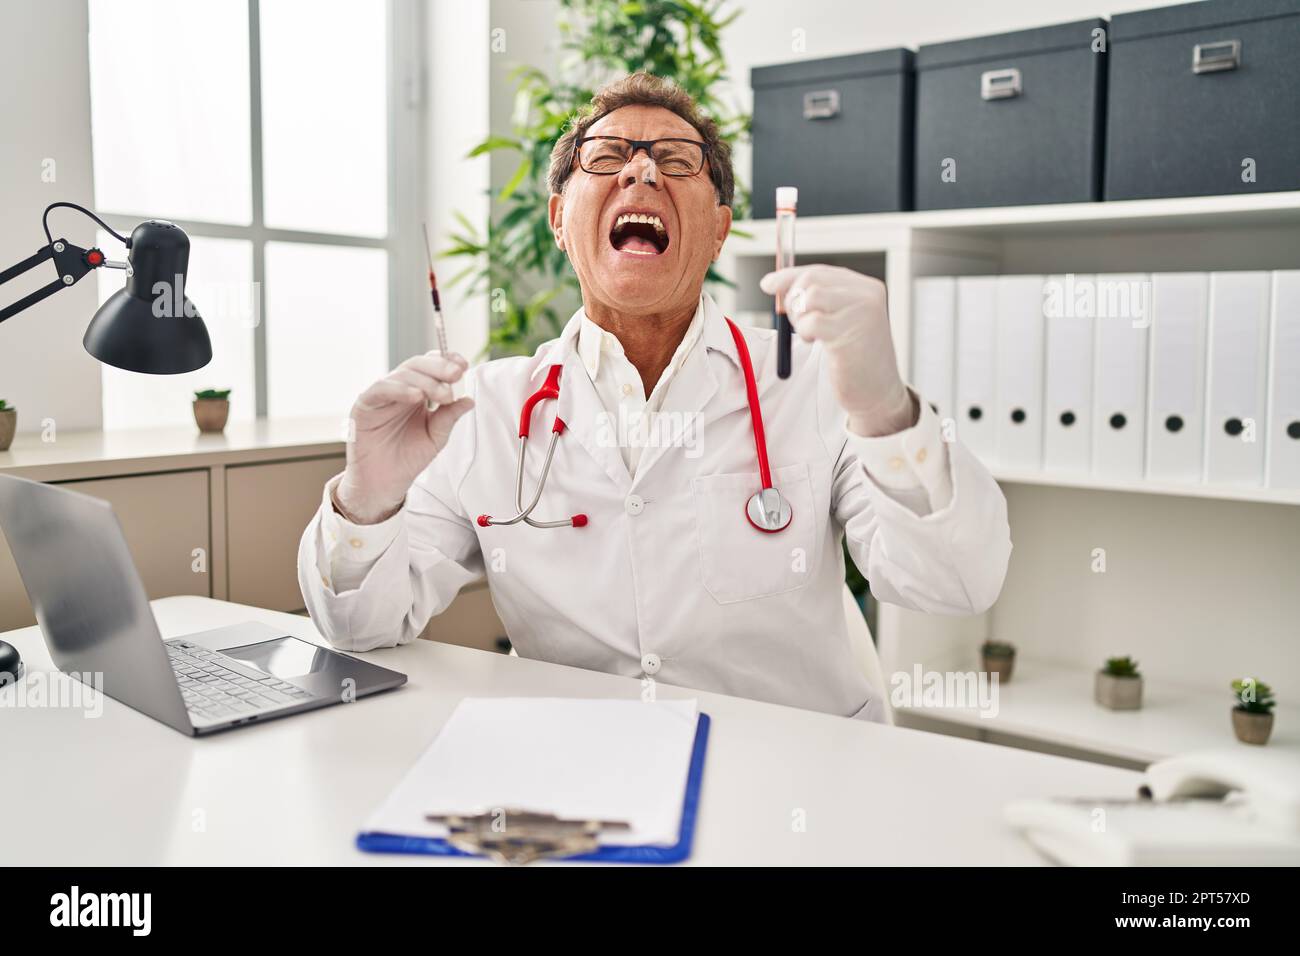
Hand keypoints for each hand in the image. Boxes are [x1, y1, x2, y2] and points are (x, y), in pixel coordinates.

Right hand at [334, 352, 473, 523]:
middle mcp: (399, 389)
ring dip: (425, 381)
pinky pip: (380, 389)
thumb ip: (449, 417)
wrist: (386, 482)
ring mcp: (381, 395)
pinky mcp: (364, 405)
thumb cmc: (408, 458)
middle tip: (456, 375)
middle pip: (418, 365)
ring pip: (402, 375)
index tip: (463, 366)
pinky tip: (416, 397)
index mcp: (417, 392)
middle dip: (439, 368)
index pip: (431, 366)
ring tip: (443, 395)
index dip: (447, 361)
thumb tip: (469, 399)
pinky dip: (399, 390)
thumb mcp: (436, 436)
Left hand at [760, 264, 915, 436]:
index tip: (768, 284)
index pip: (819, 271)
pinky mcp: (849, 331)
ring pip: (809, 297)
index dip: (789, 277)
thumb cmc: (854, 357)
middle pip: (811, 279)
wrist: (877, 391)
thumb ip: (815, 299)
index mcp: (866, 287)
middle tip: (798, 323)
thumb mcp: (838, 319)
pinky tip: (818, 344)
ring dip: (800, 318)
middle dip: (793, 300)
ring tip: (813, 335)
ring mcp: (861, 310)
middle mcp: (867, 293)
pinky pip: (811, 321)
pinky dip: (805, 333)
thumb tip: (772, 283)